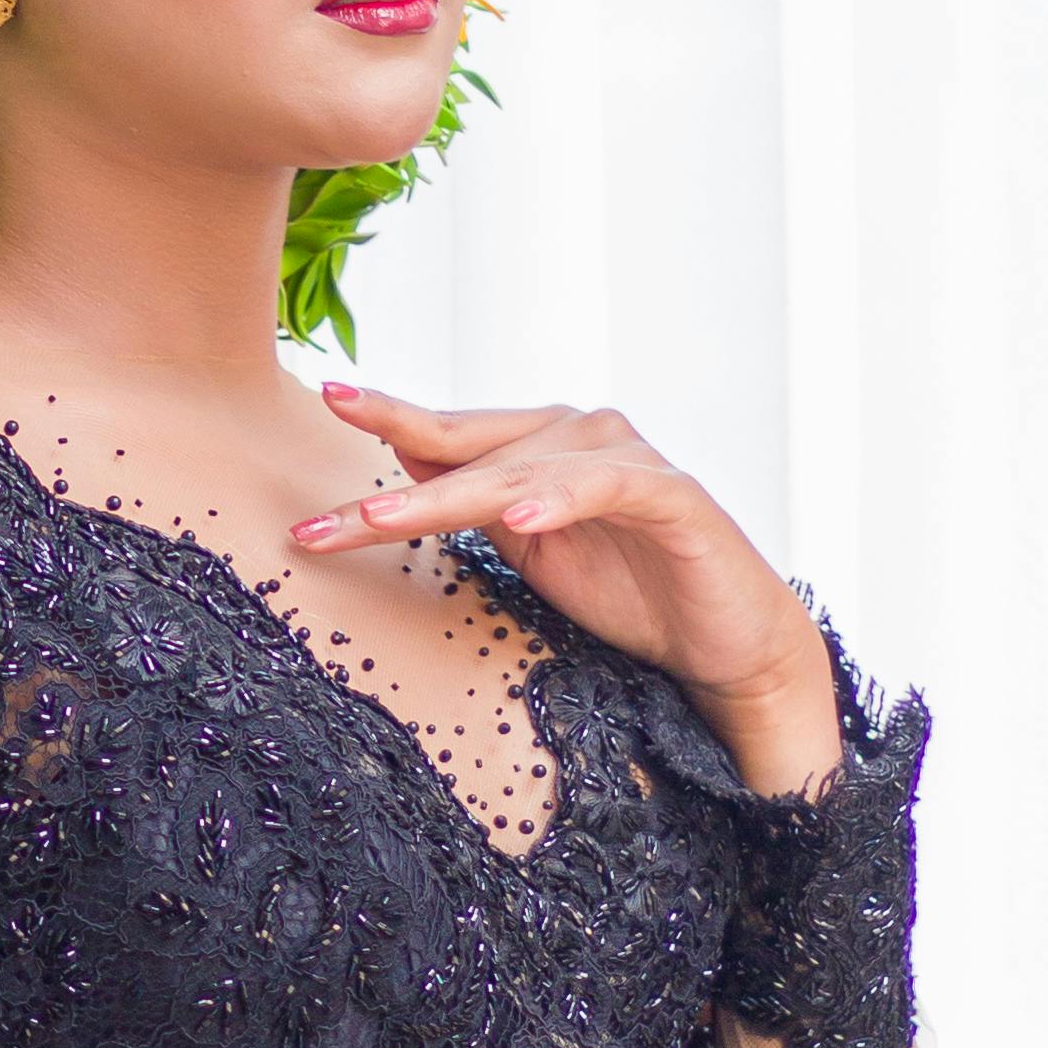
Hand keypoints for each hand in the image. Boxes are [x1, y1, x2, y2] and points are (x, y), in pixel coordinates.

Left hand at [296, 387, 841, 794]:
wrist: (727, 642)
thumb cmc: (628, 594)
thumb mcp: (528, 550)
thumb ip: (473, 504)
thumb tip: (398, 466)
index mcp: (539, 446)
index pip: (447, 436)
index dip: (385, 423)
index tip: (323, 404)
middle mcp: (578, 435)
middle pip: (468, 454)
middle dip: (391, 489)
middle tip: (320, 520)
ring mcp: (625, 460)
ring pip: (520, 473)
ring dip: (449, 495)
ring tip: (388, 519)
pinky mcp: (671, 495)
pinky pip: (608, 488)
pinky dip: (565, 498)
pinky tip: (526, 517)